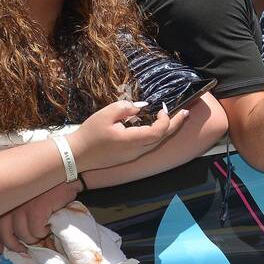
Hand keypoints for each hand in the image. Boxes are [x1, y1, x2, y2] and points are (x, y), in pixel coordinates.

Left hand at [0, 180, 82, 255]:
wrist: (63, 175)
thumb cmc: (45, 188)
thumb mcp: (25, 200)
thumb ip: (15, 216)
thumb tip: (11, 240)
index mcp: (4, 202)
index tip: (1, 253)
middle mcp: (10, 204)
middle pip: (6, 235)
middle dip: (15, 246)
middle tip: (24, 250)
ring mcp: (22, 207)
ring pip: (23, 235)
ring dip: (34, 238)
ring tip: (42, 233)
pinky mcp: (36, 210)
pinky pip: (36, 231)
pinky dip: (43, 232)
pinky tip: (48, 226)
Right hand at [66, 99, 187, 171]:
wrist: (77, 154)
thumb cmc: (89, 134)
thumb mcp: (105, 114)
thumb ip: (125, 108)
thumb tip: (141, 107)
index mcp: (131, 141)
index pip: (158, 133)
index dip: (165, 120)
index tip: (162, 109)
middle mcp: (136, 151)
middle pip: (162, 139)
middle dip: (175, 124)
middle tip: (185, 112)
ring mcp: (134, 155)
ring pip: (157, 143)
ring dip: (168, 130)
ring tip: (176, 118)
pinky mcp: (130, 156)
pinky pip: (149, 145)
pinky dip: (157, 134)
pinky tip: (157, 125)